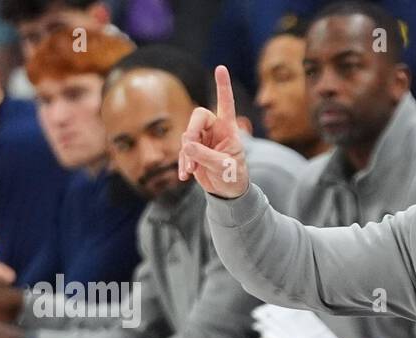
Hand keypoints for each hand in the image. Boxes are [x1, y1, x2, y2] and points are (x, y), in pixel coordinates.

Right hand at [179, 65, 248, 197]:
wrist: (228, 192)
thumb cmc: (234, 177)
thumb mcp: (224, 167)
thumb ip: (206, 156)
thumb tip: (187, 145)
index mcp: (228, 129)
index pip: (225, 103)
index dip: (223, 86)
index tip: (220, 67)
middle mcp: (215, 130)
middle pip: (197, 118)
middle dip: (191, 133)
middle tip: (190, 150)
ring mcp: (203, 140)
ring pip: (186, 137)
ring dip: (186, 153)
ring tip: (191, 170)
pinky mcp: (193, 151)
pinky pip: (182, 151)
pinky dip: (182, 162)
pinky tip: (185, 175)